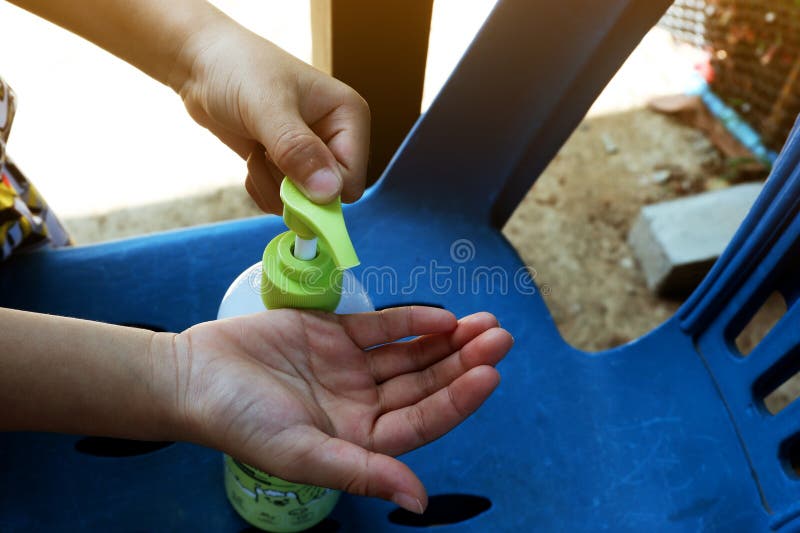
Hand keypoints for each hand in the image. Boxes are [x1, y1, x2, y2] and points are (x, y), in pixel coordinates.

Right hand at [166, 306, 511, 512]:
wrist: (194, 376)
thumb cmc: (240, 422)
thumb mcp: (302, 453)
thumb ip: (362, 472)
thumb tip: (420, 502)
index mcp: (360, 440)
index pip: (423, 420)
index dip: (458, 399)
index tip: (490, 374)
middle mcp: (363, 404)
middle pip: (426, 384)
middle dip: (465, 362)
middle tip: (501, 338)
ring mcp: (352, 368)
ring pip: (413, 354)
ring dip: (448, 341)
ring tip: (486, 323)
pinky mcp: (336, 334)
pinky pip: (383, 327)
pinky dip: (412, 320)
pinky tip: (442, 316)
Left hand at [172, 18, 369, 212]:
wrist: (202, 63)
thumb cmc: (238, 70)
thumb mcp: (267, 108)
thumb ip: (298, 150)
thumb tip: (328, 193)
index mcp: (349, 117)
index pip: (351, 180)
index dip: (319, 189)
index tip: (284, 175)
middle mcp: (337, 138)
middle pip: (327, 196)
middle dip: (291, 187)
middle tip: (266, 156)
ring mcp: (313, 153)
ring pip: (303, 202)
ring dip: (272, 186)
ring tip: (256, 151)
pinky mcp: (289, 164)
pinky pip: (285, 201)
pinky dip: (263, 187)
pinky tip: (253, 158)